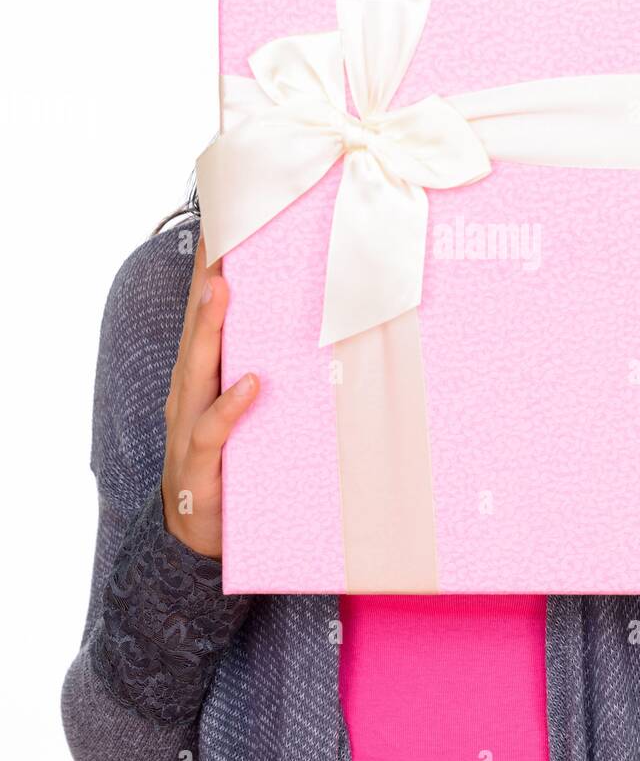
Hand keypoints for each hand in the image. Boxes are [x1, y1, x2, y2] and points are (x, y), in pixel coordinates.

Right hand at [161, 233, 258, 558]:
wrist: (201, 536)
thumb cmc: (234, 464)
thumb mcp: (255, 412)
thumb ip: (275, 374)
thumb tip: (329, 334)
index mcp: (204, 377)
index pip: (206, 317)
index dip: (209, 271)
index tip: (222, 224)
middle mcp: (191, 393)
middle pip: (196, 329)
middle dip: (205, 283)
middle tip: (218, 239)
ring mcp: (189, 425)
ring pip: (196, 369)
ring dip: (209, 329)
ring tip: (222, 291)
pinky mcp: (198, 463)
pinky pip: (213, 429)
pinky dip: (230, 405)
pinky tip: (251, 384)